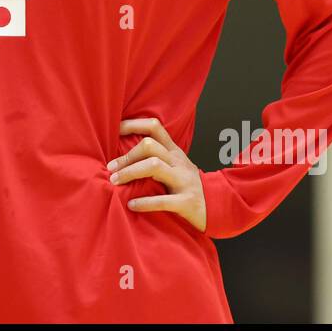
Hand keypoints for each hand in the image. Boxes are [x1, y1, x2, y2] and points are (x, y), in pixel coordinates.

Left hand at [107, 117, 207, 233]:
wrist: (220, 206)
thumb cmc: (189, 186)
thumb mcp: (176, 166)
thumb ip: (156, 157)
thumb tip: (121, 154)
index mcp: (174, 152)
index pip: (154, 127)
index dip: (133, 125)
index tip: (113, 131)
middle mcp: (178, 162)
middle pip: (150, 145)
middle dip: (127, 156)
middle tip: (111, 169)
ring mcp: (183, 181)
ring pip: (154, 167)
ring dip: (130, 173)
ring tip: (115, 182)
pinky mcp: (186, 201)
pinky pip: (162, 200)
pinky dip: (144, 202)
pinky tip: (131, 204)